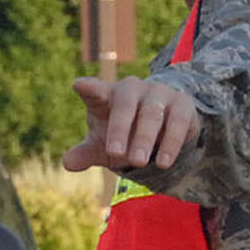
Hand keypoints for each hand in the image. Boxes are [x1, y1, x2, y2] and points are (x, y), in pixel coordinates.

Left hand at [61, 76, 200, 172]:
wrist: (160, 130)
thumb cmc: (122, 135)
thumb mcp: (102, 147)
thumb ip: (84, 153)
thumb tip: (67, 163)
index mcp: (107, 95)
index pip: (95, 90)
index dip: (89, 88)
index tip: (80, 86)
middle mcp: (132, 88)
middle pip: (125, 104)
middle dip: (119, 129)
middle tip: (116, 154)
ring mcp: (158, 93)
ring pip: (151, 113)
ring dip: (144, 138)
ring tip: (138, 163)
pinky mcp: (182, 103)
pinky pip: (177, 121)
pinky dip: (170, 143)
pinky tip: (163, 163)